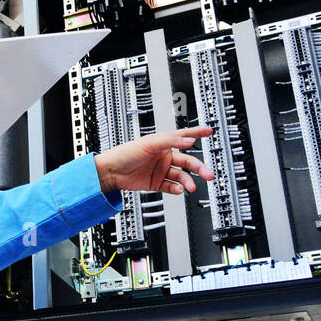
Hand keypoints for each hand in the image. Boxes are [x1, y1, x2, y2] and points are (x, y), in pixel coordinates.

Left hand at [94, 126, 215, 195]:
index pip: (183, 137)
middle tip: (208, 174)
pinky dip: (176, 189)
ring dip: (188, 181)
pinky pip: (170, 186)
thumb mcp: (149, 143)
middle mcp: (164, 156)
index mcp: (163, 144)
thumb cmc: (125, 153)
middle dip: (199, 167)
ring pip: (181, 176)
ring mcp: (161, 170)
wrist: (111, 172)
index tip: (209, 131)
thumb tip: (188, 140)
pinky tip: (178, 190)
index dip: (197, 133)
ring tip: (190, 187)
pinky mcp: (156, 183)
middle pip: (187, 161)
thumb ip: (170, 141)